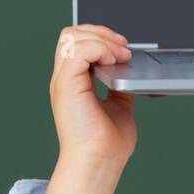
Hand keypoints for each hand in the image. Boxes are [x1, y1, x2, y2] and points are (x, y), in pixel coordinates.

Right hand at [41, 24, 136, 193]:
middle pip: (71, 34)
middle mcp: (66, 79)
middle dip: (100, 32)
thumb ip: (119, 85)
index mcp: (75, 82)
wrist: (100, 161)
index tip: (123, 48)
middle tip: (123, 47)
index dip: (100, 37)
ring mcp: (64, 81)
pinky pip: (78, 49)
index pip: (77, 42)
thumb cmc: (107, 142)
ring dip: (102, 39)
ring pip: (71, 36)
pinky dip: (99, 48)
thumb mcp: (119, 104)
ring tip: (120, 55)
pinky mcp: (67, 85)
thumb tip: (129, 70)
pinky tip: (114, 60)